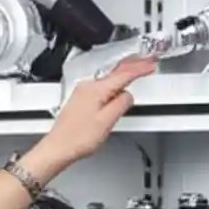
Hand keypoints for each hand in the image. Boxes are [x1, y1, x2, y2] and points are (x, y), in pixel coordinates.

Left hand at [40, 56, 155, 164]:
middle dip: (133, 65)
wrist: (58, 148)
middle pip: (115, 72)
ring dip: (123, 72)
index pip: (123, 74)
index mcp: (96, 90)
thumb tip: (128, 95)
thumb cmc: (78, 138)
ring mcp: (82, 92)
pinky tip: (118, 85)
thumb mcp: (107, 121)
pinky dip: (113, 83)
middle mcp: (87, 87)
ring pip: (108, 78)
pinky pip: (101, 86)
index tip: (150, 65)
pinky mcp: (80, 100)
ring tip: (136, 68)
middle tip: (147, 61)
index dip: (139, 68)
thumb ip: (121, 104)